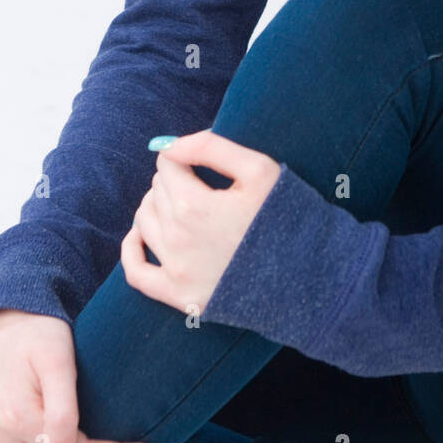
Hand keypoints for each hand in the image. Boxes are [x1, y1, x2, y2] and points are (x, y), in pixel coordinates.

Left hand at [121, 128, 281, 314]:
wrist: (310, 275)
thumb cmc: (286, 216)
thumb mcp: (259, 169)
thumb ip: (211, 147)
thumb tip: (169, 145)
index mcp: (194, 205)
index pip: (167, 165)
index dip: (184, 158)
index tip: (202, 164)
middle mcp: (177, 239)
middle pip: (156, 192)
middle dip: (173, 181)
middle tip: (200, 184)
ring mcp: (176, 271)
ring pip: (142, 223)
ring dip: (156, 207)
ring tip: (181, 204)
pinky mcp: (180, 298)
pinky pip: (136, 273)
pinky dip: (132, 249)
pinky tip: (140, 235)